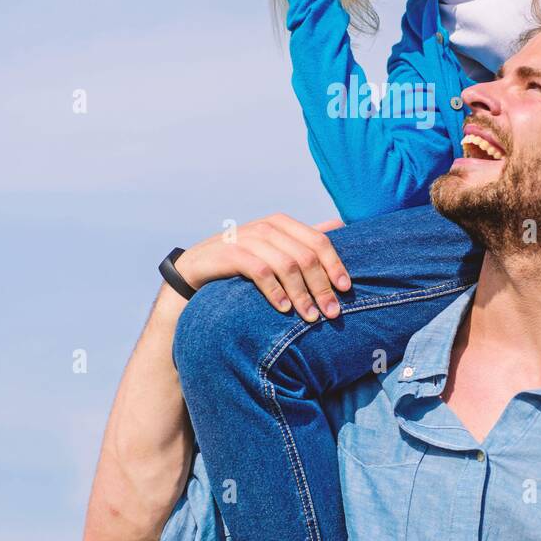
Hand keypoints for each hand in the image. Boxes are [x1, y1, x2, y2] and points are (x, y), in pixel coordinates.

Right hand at [171, 214, 349, 322]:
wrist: (195, 270)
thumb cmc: (241, 263)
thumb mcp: (274, 249)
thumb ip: (303, 240)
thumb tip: (341, 224)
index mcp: (282, 223)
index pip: (318, 241)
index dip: (335, 265)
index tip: (346, 289)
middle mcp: (266, 227)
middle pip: (306, 256)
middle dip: (322, 286)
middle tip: (332, 313)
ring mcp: (246, 238)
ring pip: (286, 265)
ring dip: (302, 294)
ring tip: (310, 317)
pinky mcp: (228, 254)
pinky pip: (260, 271)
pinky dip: (275, 291)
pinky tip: (283, 309)